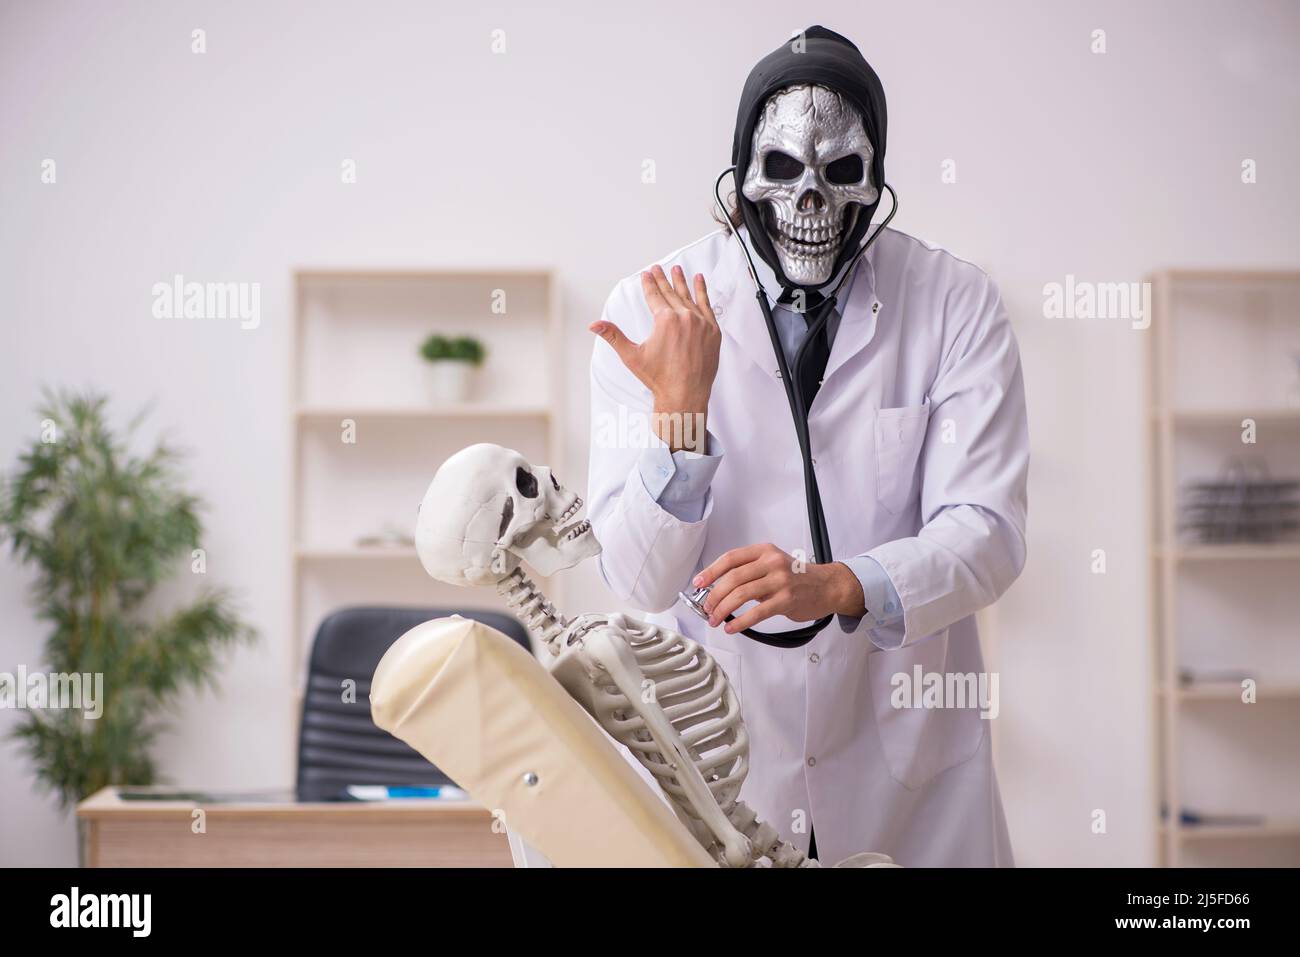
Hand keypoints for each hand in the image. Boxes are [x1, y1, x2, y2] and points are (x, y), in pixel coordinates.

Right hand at [589, 264, 720, 451]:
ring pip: (689, 297)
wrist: (685, 395)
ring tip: (677, 269)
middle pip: (671, 293)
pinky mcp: (713, 331)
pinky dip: (702, 292)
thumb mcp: (632, 356)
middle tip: (658, 268)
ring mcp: (701, 323)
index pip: (654, 295)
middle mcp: (685, 318)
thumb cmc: (659, 378)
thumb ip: (613, 336)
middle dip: (663, 279)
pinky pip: (707, 306)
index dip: (649, 283)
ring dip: (682, 282)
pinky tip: (699, 280)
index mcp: (665, 320)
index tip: (646, 273)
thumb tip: (594, 324)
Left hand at [693, 543, 865, 633]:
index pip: (731, 558)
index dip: (711, 571)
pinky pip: (757, 612)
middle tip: (707, 608)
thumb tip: (719, 588)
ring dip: (723, 609)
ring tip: (715, 619)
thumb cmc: (797, 578)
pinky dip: (740, 622)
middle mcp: (771, 562)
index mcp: (764, 551)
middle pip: (733, 578)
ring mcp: (780, 580)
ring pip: (741, 594)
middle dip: (714, 596)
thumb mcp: (773, 565)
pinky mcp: (786, 600)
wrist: (828, 586)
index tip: (698, 584)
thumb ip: (750, 573)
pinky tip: (732, 627)